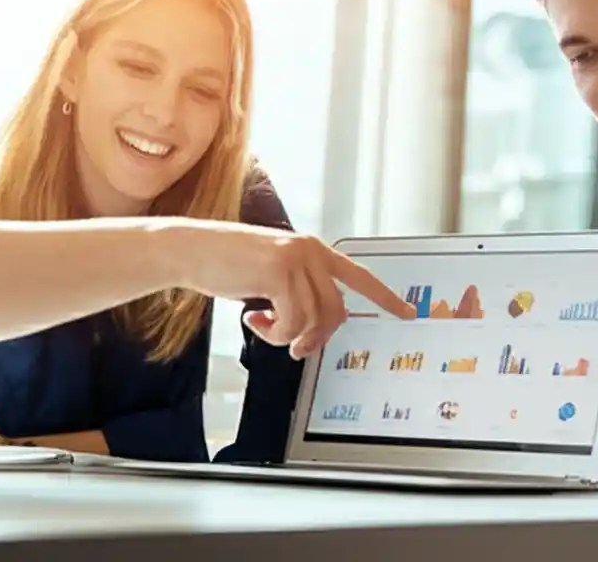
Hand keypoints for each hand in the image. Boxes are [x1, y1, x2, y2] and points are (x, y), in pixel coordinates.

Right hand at [178, 222, 413, 358]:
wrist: (191, 249)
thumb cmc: (227, 264)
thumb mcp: (272, 276)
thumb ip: (298, 294)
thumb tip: (314, 331)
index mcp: (314, 250)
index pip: (359, 276)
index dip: (385, 297)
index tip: (407, 313)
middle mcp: (311, 251)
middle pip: (335, 311)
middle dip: (316, 337)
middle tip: (292, 348)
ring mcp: (296, 259)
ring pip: (312, 320)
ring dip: (286, 336)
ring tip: (263, 326)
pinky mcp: (278, 272)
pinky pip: (291, 322)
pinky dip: (273, 332)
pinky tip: (252, 318)